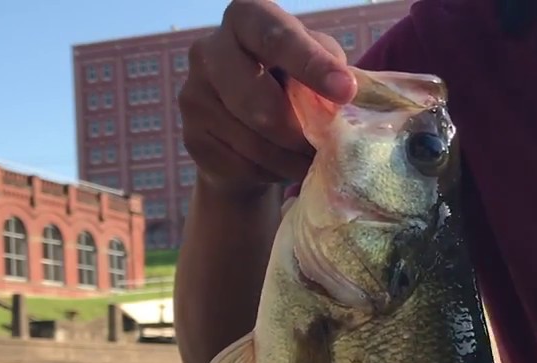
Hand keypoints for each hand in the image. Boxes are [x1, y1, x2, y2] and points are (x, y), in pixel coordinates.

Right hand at [180, 0, 356, 196]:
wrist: (244, 130)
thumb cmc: (288, 85)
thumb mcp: (312, 64)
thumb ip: (326, 67)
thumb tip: (342, 92)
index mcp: (244, 18)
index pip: (275, 37)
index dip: (311, 64)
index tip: (345, 91)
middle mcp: (207, 50)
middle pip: (258, 100)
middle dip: (297, 130)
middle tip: (324, 144)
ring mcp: (193, 95)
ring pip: (254, 141)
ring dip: (292, 158)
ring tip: (310, 158)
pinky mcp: (192, 137)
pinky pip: (243, 165)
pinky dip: (273, 171)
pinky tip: (282, 165)